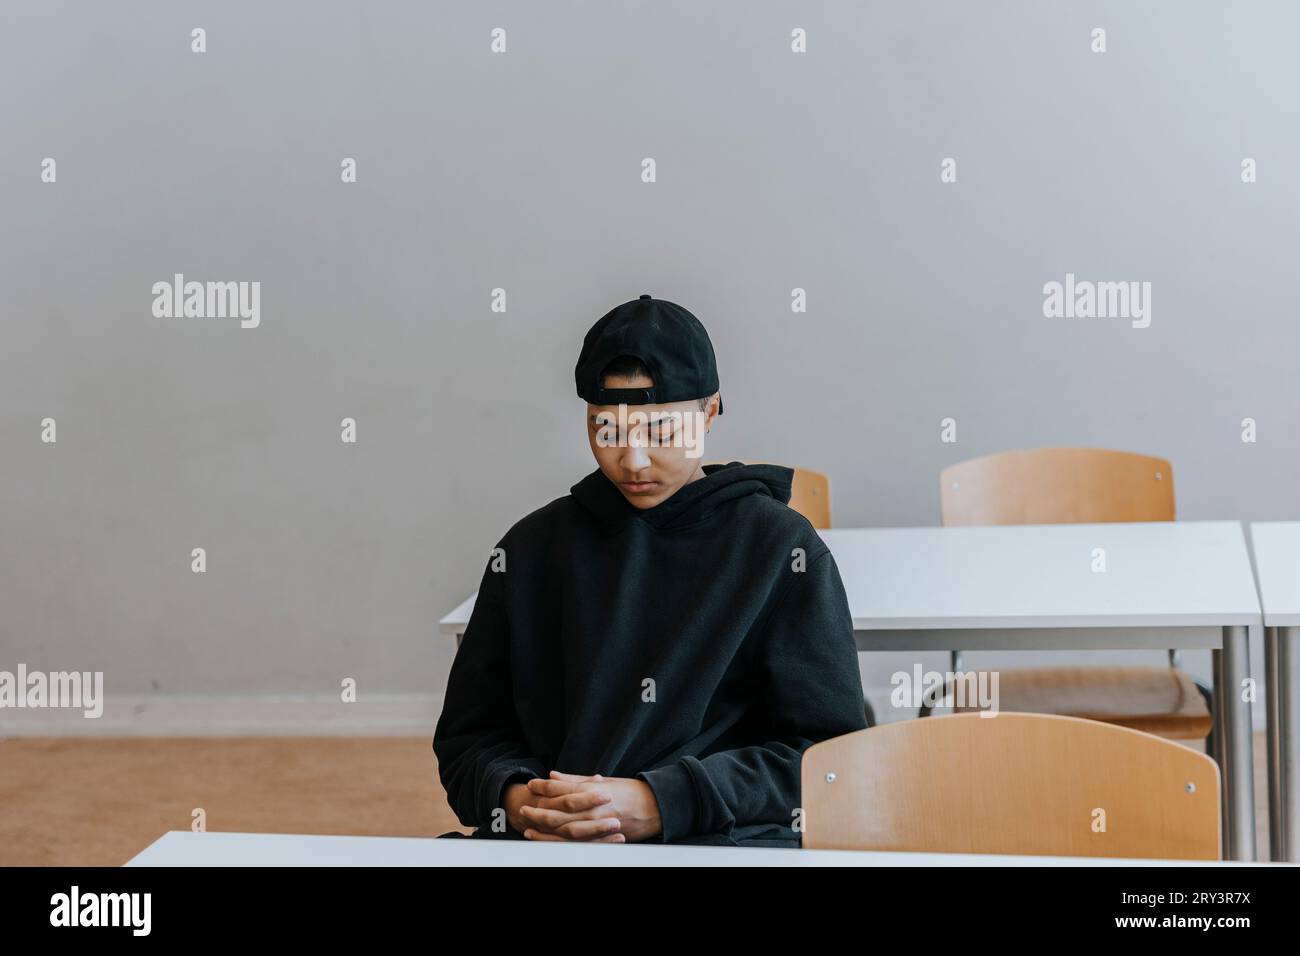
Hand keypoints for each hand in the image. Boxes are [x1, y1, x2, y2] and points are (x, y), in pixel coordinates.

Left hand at [520, 771, 662, 842]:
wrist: (656, 807)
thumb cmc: (630, 791)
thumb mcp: (603, 781)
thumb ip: (576, 780)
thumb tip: (553, 776)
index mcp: (592, 791)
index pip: (560, 788)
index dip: (543, 787)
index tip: (530, 784)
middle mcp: (591, 809)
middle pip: (557, 811)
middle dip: (537, 810)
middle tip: (522, 809)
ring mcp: (596, 826)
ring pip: (563, 831)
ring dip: (543, 830)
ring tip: (527, 828)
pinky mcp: (601, 840)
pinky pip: (576, 845)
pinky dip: (559, 844)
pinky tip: (547, 842)